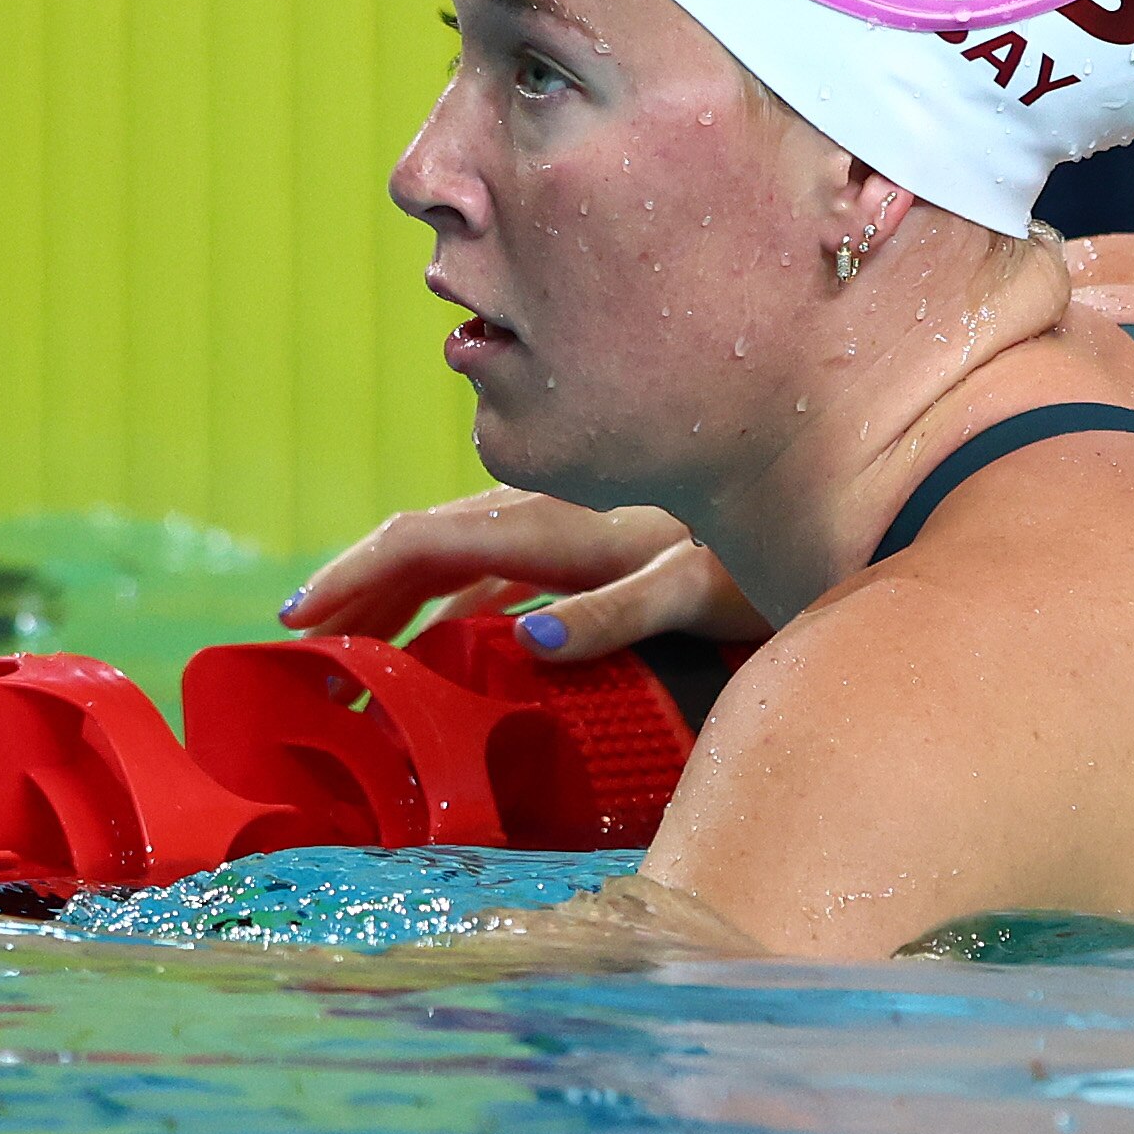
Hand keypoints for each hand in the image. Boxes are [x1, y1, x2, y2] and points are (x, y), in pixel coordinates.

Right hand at [279, 488, 769, 661]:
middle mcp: (556, 514)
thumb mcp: (701, 584)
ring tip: (352, 642)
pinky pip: (503, 569)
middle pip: (428, 545)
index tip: (296, 617)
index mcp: (562, 524)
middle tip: (299, 644)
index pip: (429, 542)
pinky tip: (450, 629)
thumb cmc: (773, 550)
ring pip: (461, 556)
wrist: (837, 489)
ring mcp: (574, 524)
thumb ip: (617, 610)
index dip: (357, 577)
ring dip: (401, 596)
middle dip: (357, 589)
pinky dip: (456, 600)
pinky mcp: (599, 542)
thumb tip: (524, 638)